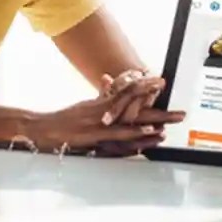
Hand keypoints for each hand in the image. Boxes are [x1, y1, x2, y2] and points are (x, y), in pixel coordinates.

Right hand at [25, 78, 185, 153]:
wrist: (41, 129)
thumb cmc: (62, 119)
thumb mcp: (83, 106)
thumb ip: (100, 97)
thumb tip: (109, 82)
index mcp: (101, 104)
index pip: (129, 94)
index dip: (148, 90)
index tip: (163, 84)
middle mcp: (103, 113)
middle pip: (136, 110)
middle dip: (160, 112)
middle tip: (181, 113)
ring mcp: (98, 126)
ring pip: (129, 123)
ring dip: (151, 124)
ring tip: (170, 124)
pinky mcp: (93, 139)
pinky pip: (117, 138)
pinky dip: (132, 136)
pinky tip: (146, 137)